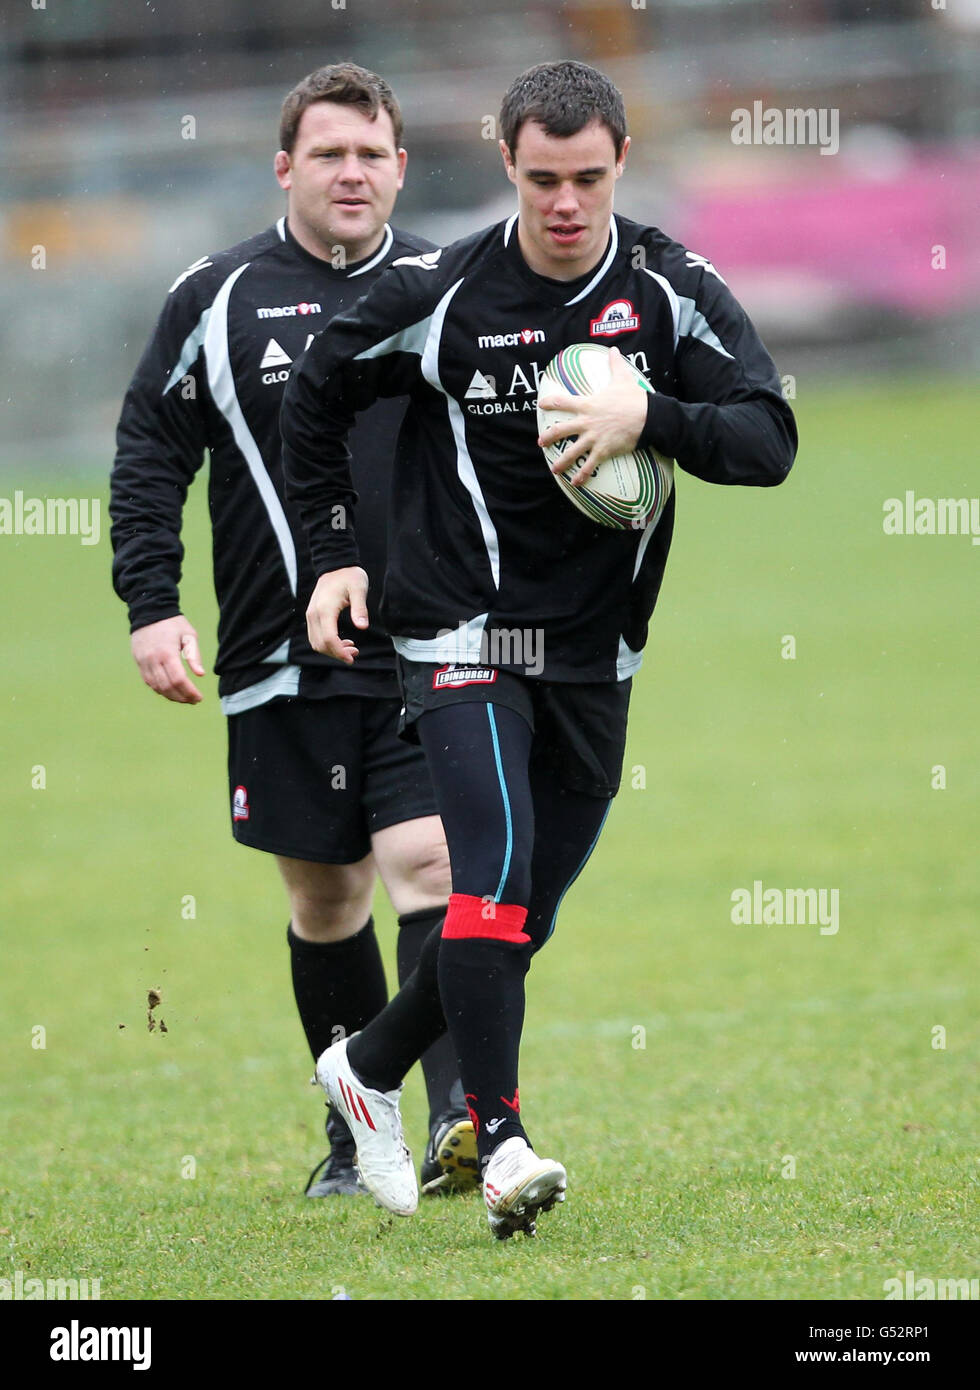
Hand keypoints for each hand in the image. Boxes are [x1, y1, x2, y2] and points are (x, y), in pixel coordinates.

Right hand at [131, 615, 205, 703]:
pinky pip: (149, 682)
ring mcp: (144, 662)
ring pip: (157, 687)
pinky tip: (171, 691)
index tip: (199, 698)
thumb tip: (200, 674)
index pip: (178, 679)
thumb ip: (194, 655)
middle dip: (182, 697)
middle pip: (167, 687)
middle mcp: (153, 659)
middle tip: (193, 700)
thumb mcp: (189, 635)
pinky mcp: (139, 662)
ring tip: (184, 698)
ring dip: (171, 696)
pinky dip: (160, 690)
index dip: (189, 692)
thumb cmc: (173, 624)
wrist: (149, 612)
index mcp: (167, 652)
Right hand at [306, 567, 368, 662]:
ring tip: (351, 649)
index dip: (339, 652)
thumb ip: (360, 608)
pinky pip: (315, 636)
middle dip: (337, 654)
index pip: (328, 638)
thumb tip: (362, 627)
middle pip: (320, 644)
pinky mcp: (312, 616)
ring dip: (332, 650)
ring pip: (316, 642)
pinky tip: (342, 642)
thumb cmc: (350, 576)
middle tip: (355, 653)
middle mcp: (314, 614)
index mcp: (325, 609)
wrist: (336, 565)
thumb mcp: (359, 589)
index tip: (352, 658)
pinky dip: (327, 644)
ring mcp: (311, 615)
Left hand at [537, 347, 648, 485]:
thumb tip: (612, 349)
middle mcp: (586, 422)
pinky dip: (582, 475)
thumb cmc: (635, 398)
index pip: (562, 402)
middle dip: (549, 436)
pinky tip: (575, 483)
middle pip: (560, 430)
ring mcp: (594, 438)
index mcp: (588, 404)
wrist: (648, 417)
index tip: (541, 405)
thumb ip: (614, 364)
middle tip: (541, 442)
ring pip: (572, 452)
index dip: (549, 403)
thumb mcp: (623, 378)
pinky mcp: (603, 450)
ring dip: (561, 462)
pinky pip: (590, 465)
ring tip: (554, 469)